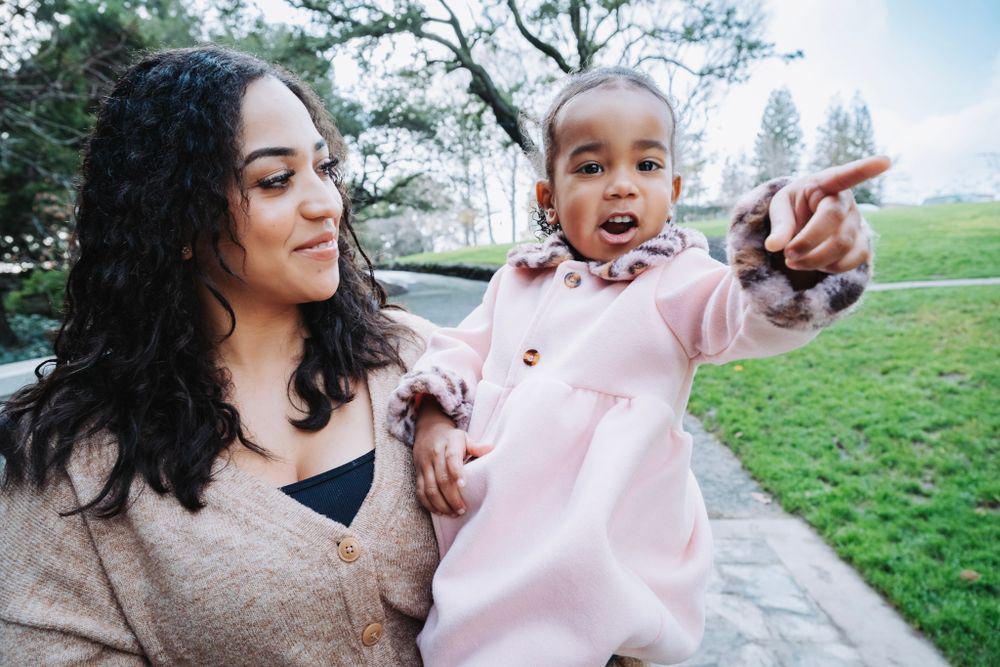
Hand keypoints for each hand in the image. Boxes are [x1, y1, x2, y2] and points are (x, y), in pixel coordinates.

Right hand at [412, 400, 492, 515]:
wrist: (428, 431)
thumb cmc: (451, 438)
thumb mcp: (464, 438)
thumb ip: (476, 446)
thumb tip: (491, 449)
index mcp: (449, 444)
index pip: (451, 458)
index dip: (456, 472)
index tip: (463, 485)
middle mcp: (434, 455)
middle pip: (441, 479)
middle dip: (451, 497)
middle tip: (462, 509)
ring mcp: (424, 465)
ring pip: (429, 488)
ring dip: (441, 504)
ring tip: (453, 513)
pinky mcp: (418, 473)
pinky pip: (420, 491)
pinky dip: (428, 504)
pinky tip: (440, 512)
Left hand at [766, 155, 890, 272]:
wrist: (808, 220)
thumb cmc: (795, 206)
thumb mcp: (780, 207)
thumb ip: (779, 223)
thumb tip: (774, 245)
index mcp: (827, 183)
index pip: (846, 176)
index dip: (865, 169)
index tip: (885, 161)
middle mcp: (847, 201)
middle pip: (834, 225)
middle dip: (806, 245)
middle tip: (786, 254)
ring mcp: (858, 222)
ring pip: (843, 247)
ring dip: (813, 260)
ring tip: (793, 261)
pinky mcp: (862, 242)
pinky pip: (852, 260)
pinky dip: (829, 268)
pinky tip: (815, 263)